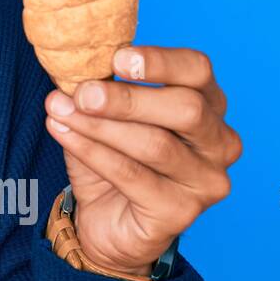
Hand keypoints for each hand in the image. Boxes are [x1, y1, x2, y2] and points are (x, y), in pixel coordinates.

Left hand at [43, 45, 240, 276]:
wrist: (107, 221)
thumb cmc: (114, 158)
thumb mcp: (107, 117)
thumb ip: (99, 93)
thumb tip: (69, 74)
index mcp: (209, 105)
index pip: (198, 71)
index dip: (161, 62)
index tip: (118, 58)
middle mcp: (219, 142)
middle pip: (186, 109)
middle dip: (128, 99)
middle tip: (83, 93)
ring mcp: (206, 181)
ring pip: (155, 144)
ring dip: (100, 125)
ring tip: (60, 110)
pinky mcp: (182, 212)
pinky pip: (132, 176)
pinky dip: (91, 151)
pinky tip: (63, 133)